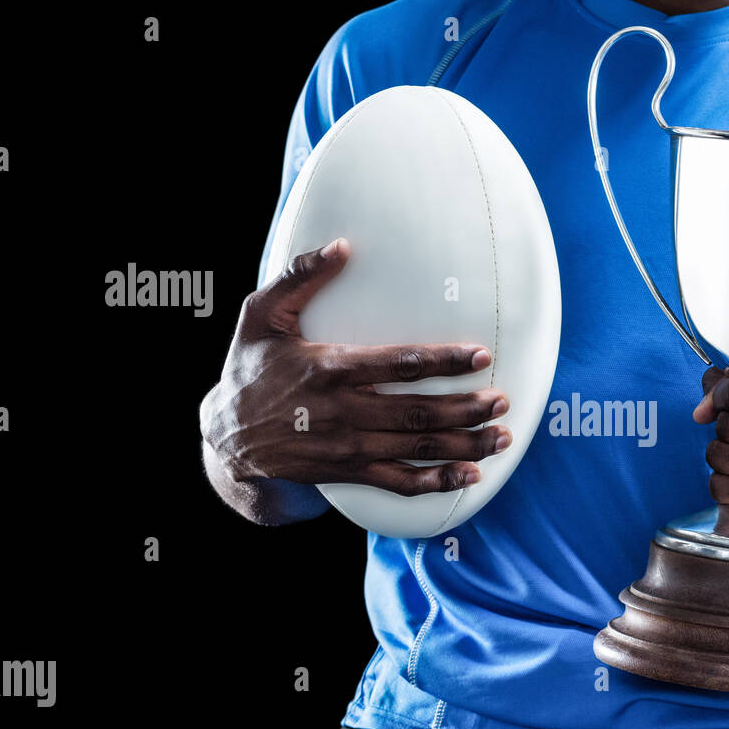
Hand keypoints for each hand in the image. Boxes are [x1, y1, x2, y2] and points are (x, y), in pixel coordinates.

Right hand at [200, 239, 510, 497]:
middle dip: (466, 408)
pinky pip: (398, 482)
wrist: (225, 437)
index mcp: (328, 368)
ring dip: (463, 445)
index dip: (443, 361)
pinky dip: (436, 482)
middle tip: (504, 400)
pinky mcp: (347, 472)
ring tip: (501, 437)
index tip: (481, 356)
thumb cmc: (248, 368)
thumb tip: (342, 245)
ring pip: (415, 448)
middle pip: (417, 412)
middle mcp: (342, 411)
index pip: (398, 364)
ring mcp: (346, 447)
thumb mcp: (260, 315)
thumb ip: (299, 277)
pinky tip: (470, 476)